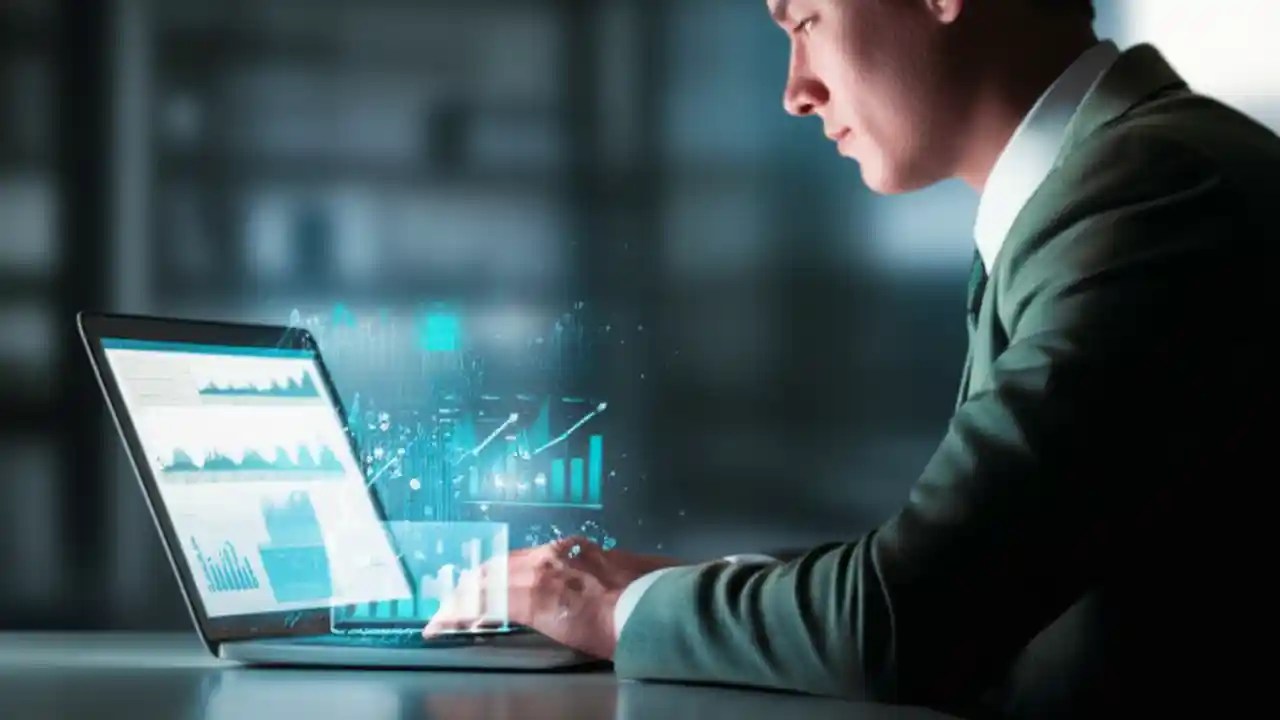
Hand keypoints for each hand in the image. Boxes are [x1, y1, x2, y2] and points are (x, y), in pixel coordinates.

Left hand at [421, 536, 680, 659]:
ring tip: (441, 618)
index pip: (521, 561)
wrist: (649, 605)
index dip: (499, 575)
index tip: (486, 590)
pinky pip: (481, 604)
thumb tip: (614, 587)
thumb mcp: (626, 575)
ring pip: (483, 583)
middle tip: (452, 605)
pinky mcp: (529, 599)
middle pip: (495, 568)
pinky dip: (459, 614)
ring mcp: (537, 574)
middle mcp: (549, 555)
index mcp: (572, 550)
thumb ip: (607, 577)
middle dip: (470, 586)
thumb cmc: (648, 594)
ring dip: (459, 601)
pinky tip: (444, 625)